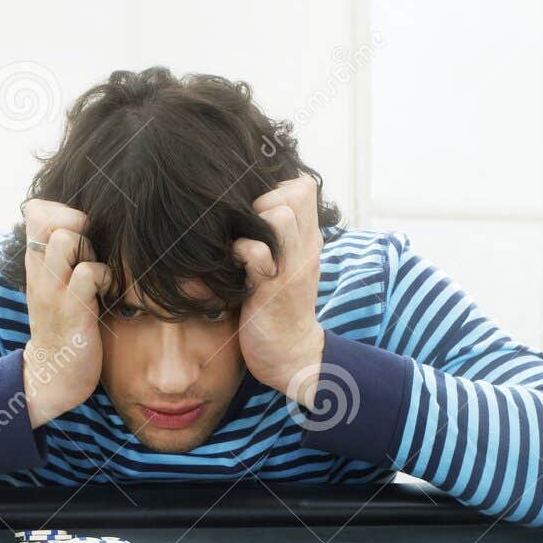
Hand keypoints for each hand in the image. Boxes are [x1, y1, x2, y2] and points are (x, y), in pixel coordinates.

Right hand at [20, 199, 111, 426]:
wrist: (52, 377)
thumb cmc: (63, 329)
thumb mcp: (56, 287)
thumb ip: (63, 258)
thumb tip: (89, 228)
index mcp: (36, 264)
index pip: (36, 210)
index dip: (61, 210)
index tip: (79, 233)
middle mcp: (40, 272)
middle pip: (51, 216)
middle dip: (79, 224)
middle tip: (93, 252)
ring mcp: (54, 290)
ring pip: (68, 239)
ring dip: (92, 250)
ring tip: (98, 273)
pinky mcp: (72, 310)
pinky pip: (88, 272)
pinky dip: (104, 277)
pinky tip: (107, 293)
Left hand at [231, 175, 326, 404]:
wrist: (291, 356)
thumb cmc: (280, 309)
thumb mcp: (289, 266)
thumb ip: (281, 237)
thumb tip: (248, 207)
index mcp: (309, 241)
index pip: (304, 186)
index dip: (278, 187)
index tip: (258, 210)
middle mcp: (305, 249)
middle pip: (294, 191)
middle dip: (264, 198)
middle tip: (248, 226)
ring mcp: (291, 268)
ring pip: (279, 216)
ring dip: (252, 223)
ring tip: (241, 244)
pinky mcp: (271, 290)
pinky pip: (257, 253)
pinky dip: (239, 252)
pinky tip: (233, 265)